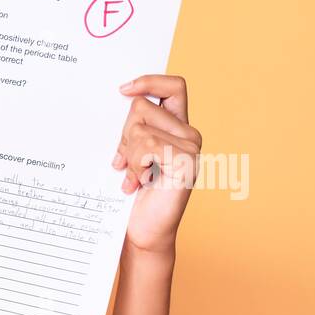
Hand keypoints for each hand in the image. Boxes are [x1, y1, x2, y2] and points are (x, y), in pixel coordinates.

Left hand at [112, 74, 201, 254]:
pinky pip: (145, 146)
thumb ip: (135, 130)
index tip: (123, 90)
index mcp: (178, 128)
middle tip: (124, 163)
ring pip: (139, 127)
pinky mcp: (186, 162)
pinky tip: (140, 183)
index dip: (149, 81)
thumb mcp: (132, 155)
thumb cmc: (136, 197)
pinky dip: (135, 165)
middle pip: (141, 107)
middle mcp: (189, 135)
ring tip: (135, 177)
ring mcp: (191, 148)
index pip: (173, 87)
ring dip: (128, 155)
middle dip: (123, 134)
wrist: (143, 233)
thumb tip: (124, 98)